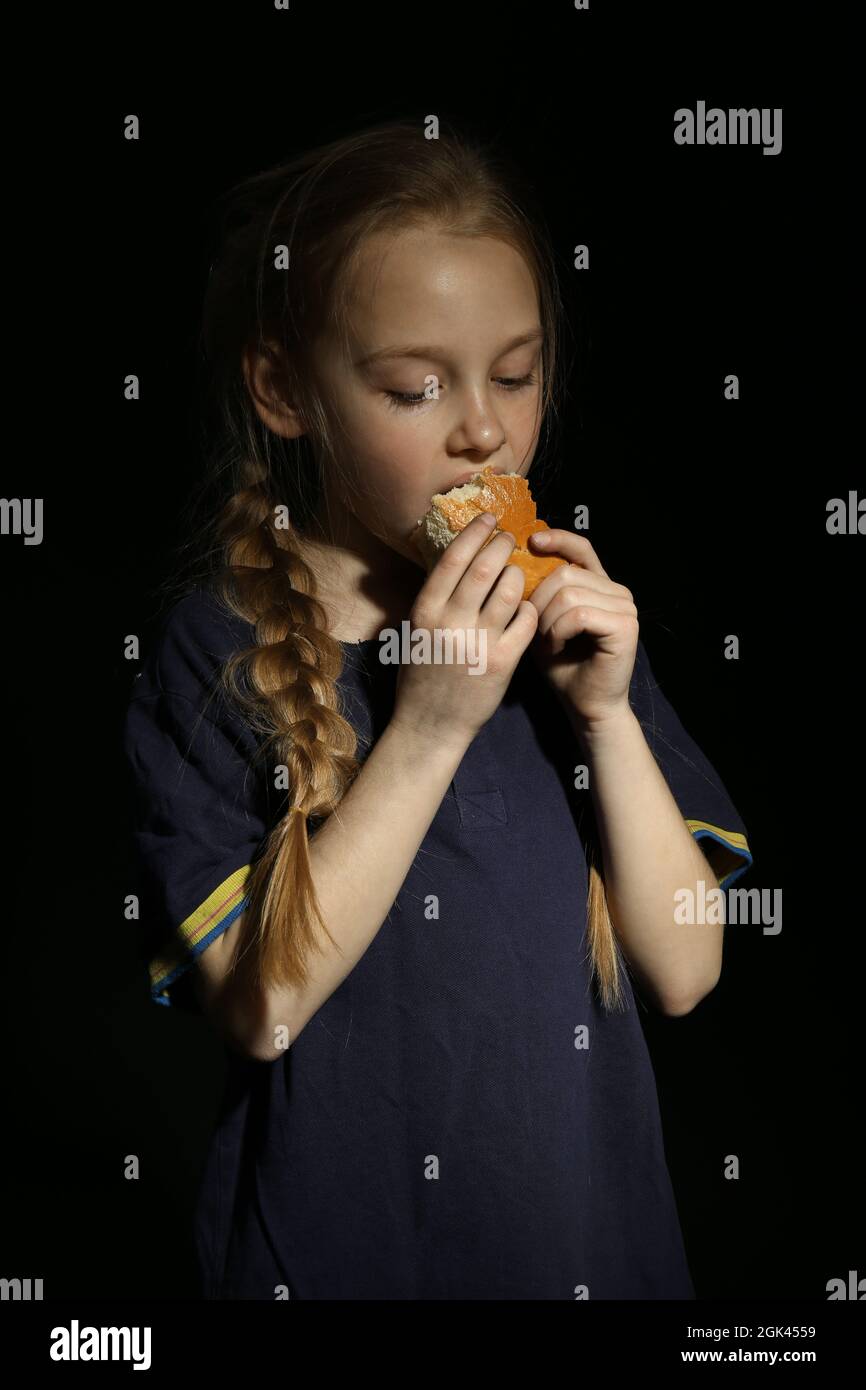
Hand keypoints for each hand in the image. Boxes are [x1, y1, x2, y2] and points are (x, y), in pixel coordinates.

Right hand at [391, 513, 538, 748]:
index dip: (474, 532)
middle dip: (502, 545)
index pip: (452, 559)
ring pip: (510, 591)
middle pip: (485, 568)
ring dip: (519, 575)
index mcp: (424, 612)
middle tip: (510, 538)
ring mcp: (477, 643)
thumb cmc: (421, 676)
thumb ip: (434, 599)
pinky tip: (527, 608)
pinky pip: (525, 621)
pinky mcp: (502, 662)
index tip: (488, 519)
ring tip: (519, 572)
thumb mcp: (415, 632)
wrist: (430, 726)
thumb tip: (456, 560)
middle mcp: (450, 623)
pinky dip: (530, 608)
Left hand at [525, 529, 638, 729]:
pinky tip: (558, 647)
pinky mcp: (626, 625)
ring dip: (547, 621)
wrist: (586, 705)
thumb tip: (514, 562)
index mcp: (599, 585)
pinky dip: (559, 631)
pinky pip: (579, 614)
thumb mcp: (543, 623)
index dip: (558, 540)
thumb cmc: (563, 666)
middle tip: (535, 631)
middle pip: (565, 573)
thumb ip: (538, 594)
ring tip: (547, 643)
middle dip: (539, 601)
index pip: (581, 549)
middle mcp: (617, 591)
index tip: (531, 542)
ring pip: (569, 593)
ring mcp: (625, 607)